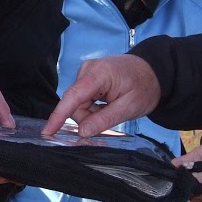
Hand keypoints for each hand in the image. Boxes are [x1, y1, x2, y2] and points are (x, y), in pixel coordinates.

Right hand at [42, 55, 161, 137]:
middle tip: (110, 117)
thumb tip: (82, 132)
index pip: (73, 97)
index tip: (47, 132)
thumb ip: (105, 119)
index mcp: (99, 74)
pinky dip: (93, 108)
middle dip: (88, 118)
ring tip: (112, 108)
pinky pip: (82, 99)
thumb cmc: (145, 87)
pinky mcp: (88, 77)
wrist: (154, 71)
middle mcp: (88, 70)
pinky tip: (107, 104)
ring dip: (92, 113)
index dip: (58, 116)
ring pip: (78, 104)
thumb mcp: (129, 107)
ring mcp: (87, 72)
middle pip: (75, 104)